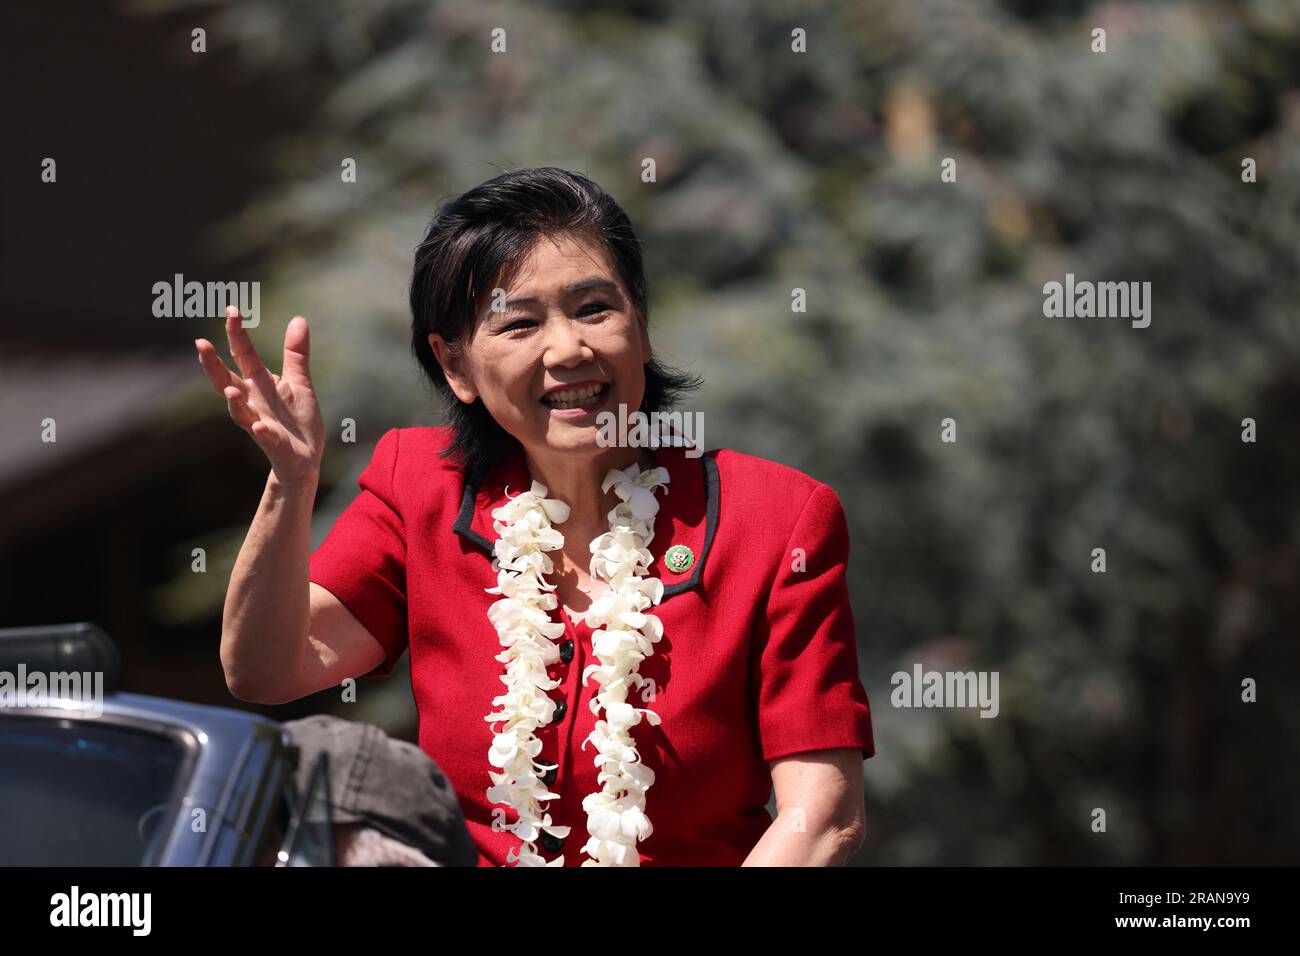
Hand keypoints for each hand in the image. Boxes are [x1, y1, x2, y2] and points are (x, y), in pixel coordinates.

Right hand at [196, 306, 325, 488]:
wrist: (305, 458)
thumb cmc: (298, 420)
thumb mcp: (299, 382)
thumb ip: (296, 354)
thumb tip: (298, 319)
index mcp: (260, 384)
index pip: (244, 355)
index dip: (237, 333)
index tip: (232, 309)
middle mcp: (253, 402)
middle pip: (226, 381)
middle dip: (213, 365)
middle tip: (200, 344)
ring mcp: (260, 423)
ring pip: (238, 412)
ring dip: (232, 401)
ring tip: (229, 390)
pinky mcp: (273, 443)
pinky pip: (264, 437)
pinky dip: (261, 431)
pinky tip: (259, 425)